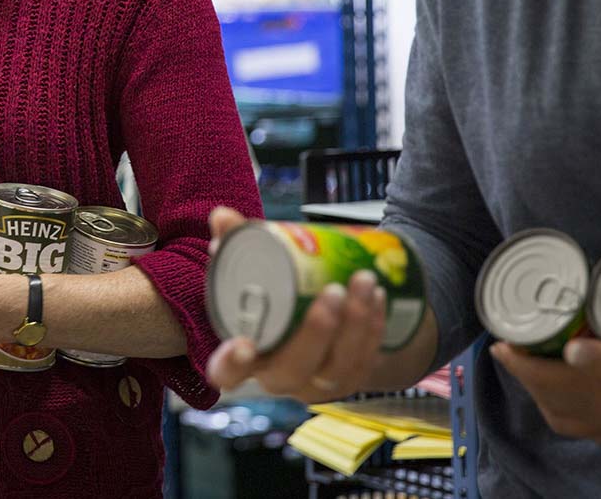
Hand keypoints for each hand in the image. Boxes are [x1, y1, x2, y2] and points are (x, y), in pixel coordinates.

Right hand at [204, 206, 387, 402]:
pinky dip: (373, 329)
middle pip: (293, 370)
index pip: (227, 372)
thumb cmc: (277, 299)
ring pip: (337, 367)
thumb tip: (223, 216)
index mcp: (245, 358)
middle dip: (316, 332)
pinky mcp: (349, 380)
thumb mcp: (253, 273)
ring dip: (355, 325)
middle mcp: (278, 378)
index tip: (244, 343)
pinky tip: (377, 297)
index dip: (232, 364)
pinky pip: (364, 361)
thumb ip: (235, 244)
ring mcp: (316, 384)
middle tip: (332, 290)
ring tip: (363, 280)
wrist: (320, 327)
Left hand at [492, 337, 600, 456]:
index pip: (545, 380)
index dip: (517, 361)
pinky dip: (573, 403)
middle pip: (549, 399)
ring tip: (538, 362)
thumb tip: (569, 349)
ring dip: (545, 390)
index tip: (497, 338)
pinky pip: (592, 419)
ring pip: (568, 412)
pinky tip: (581, 388)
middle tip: (514, 344)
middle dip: (525, 374)